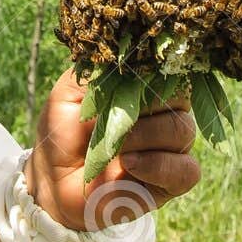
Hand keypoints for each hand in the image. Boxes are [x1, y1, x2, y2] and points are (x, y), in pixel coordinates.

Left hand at [24, 67, 200, 231]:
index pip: (166, 71)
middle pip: (180, 99)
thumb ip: (95, 73)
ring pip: (183, 131)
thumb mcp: (69, 94)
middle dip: (146, 107)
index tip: (127, 81)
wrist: (54, 181)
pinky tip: (131, 165)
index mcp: (142, 91)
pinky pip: (187, 171)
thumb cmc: (63, 133)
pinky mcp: (171, 182)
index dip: (150, 74)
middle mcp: (162, 116)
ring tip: (117, 148)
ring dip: (147, 136)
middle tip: (114, 119)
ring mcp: (170, 149)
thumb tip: (123, 58)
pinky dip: (160, 165)